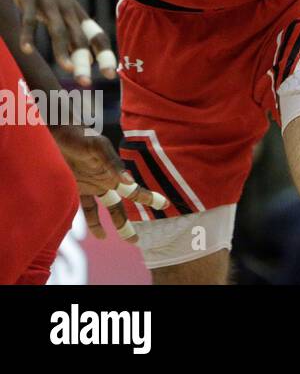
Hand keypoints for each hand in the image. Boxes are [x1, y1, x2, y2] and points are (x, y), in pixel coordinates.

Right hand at [3, 0, 115, 85]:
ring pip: (59, 31)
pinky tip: (26, 49)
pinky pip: (29, 20)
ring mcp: (49, 5)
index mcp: (77, 14)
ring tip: (67, 69)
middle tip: (88, 82)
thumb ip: (72, 34)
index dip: (104, 55)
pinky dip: (29, 35)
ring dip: (63, 51)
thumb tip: (84, 61)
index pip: (96, 37)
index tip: (110, 75)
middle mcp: (68, 10)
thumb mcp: (63, 10)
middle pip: (80, 39)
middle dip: (85, 61)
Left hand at [49, 126, 167, 242]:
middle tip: (136, 241)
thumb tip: (129, 182)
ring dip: (108, 225)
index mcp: (115, 173)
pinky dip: (89, 220)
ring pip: (103, 210)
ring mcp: (90, 186)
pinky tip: (93, 232)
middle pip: (120, 207)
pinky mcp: (75, 188)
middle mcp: (106, 181)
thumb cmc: (81, 137)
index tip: (166, 205)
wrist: (57, 133)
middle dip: (127, 224)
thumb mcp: (99, 147)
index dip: (150, 199)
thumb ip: (113, 164)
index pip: (135, 191)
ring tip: (111, 238)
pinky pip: (84, 208)